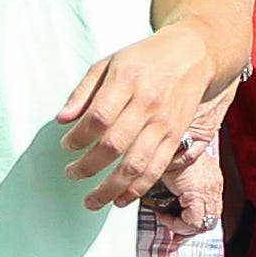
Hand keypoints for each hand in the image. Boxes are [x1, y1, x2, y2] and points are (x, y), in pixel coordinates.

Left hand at [57, 27, 209, 209]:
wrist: (194, 55)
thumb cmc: (146, 58)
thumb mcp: (109, 63)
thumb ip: (83, 92)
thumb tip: (62, 119)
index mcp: (127, 81)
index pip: (98, 117)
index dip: (78, 137)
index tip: (66, 145)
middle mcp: (147, 104)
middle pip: (114, 144)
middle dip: (88, 166)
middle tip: (71, 173)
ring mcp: (164, 122)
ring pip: (136, 164)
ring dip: (111, 188)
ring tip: (92, 201)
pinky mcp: (176, 136)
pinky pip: (157, 167)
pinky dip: (138, 188)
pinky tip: (120, 199)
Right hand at [157, 148, 224, 233]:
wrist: (166, 142)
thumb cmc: (167, 154)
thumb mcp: (176, 174)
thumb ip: (177, 190)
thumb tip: (166, 207)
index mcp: (212, 180)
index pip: (211, 211)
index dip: (195, 223)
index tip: (179, 227)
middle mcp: (214, 186)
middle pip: (209, 220)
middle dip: (189, 228)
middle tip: (172, 227)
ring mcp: (209, 190)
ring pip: (203, 223)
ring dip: (182, 226)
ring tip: (166, 219)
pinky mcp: (198, 193)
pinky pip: (193, 221)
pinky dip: (177, 223)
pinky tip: (163, 215)